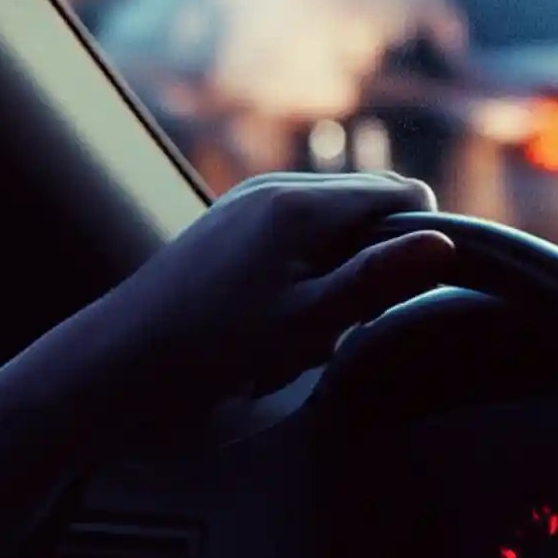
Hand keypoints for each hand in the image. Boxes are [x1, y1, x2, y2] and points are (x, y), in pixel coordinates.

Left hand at [91, 171, 453, 414]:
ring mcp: (246, 202)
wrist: (113, 369)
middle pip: (371, 205)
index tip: (394, 299)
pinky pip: (298, 235)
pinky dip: (306, 272)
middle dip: (377, 259)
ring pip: (335, 224)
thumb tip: (443, 242)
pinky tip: (273, 318)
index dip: (417, 244)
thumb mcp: (304, 326)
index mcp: (299, 205)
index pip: (402, 196)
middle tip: (342, 320)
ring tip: (300, 325)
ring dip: (340, 271)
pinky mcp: (228, 224)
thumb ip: (376, 280)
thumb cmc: (209, 354)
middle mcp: (274, 188)